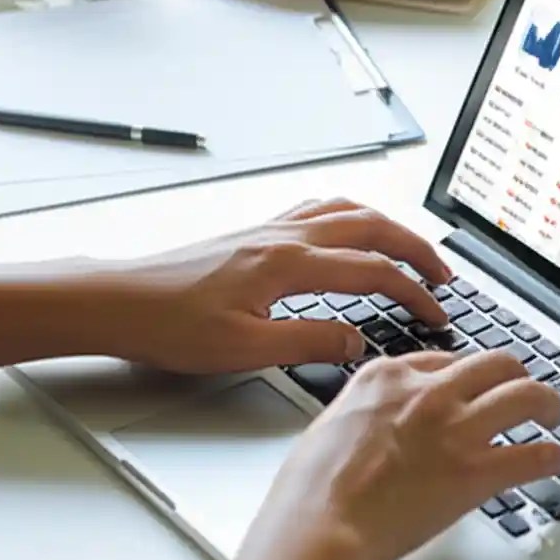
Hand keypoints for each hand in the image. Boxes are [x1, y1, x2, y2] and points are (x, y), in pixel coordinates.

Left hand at [87, 199, 450, 373]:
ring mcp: (269, 230)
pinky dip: (351, 217)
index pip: (373, 272)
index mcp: (288, 264)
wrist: (117, 302)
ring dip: (386, 227)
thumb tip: (358, 341)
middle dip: (415, 248)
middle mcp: (283, 237)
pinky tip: (351, 232)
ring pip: (346, 211)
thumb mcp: (245, 349)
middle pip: (371, 227)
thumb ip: (310, 341)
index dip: (413, 293)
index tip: (436, 312)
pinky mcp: (255, 235)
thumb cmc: (169, 326)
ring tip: (409, 250)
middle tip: (442, 274)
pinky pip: (317, 210)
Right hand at [210, 351, 559, 559]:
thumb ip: (366, 414)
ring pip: (526, 395)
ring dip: (547, 404)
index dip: (467, 373)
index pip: (445, 358)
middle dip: (516, 374)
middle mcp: (428, 393)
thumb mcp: (330, 425)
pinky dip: (550, 457)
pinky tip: (556, 460)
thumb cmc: (311, 489)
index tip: (475, 384)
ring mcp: (455, 428)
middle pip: (495, 363)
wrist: (317, 525)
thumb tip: (376, 423)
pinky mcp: (475, 471)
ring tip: (553, 414)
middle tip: (524, 390)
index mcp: (388, 377)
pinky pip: (531, 455)